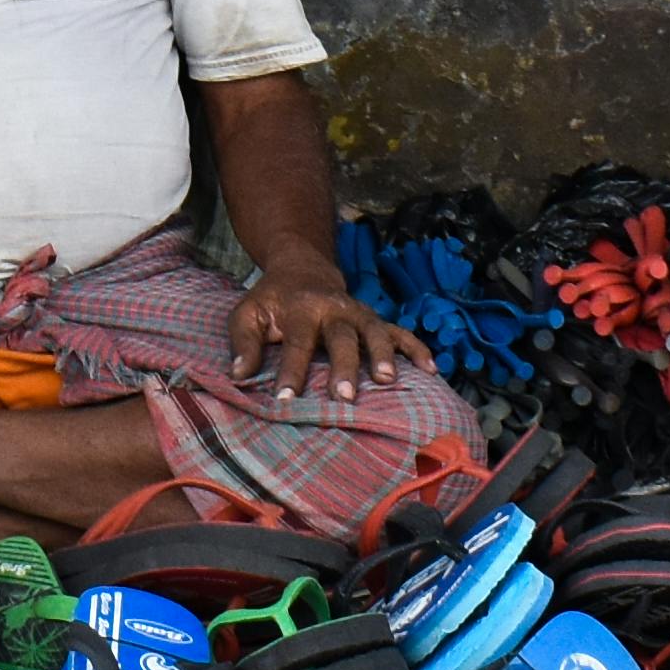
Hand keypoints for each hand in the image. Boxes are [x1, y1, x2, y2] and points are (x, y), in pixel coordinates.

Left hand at [229, 271, 435, 400]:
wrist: (302, 268)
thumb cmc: (272, 301)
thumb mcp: (247, 314)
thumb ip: (244, 344)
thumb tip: (238, 376)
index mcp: (300, 310)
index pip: (295, 343)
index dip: (290, 372)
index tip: (285, 400)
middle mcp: (334, 310)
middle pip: (341, 338)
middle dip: (344, 367)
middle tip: (344, 397)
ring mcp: (359, 314)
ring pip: (376, 332)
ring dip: (383, 355)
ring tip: (388, 382)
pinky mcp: (376, 319)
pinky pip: (401, 332)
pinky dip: (417, 349)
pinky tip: (431, 370)